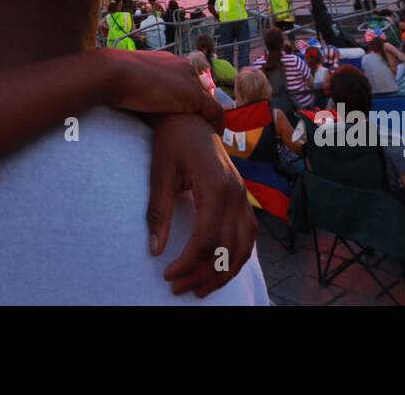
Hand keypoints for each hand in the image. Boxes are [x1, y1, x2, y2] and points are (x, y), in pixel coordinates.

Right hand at [100, 49, 223, 132]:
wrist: (114, 73)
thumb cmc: (112, 76)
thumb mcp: (127, 78)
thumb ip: (136, 84)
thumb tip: (127, 95)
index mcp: (168, 60)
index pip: (186, 78)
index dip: (187, 96)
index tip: (186, 112)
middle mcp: (183, 66)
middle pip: (201, 87)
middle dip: (202, 105)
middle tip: (202, 124)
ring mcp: (191, 80)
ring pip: (210, 100)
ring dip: (210, 116)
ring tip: (210, 131)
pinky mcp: (194, 95)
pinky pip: (215, 112)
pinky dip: (217, 124)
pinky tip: (215, 136)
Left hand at [147, 114, 256, 296]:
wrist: (190, 116)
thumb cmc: (172, 140)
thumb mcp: (160, 173)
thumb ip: (158, 212)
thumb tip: (155, 250)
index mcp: (216, 186)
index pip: (206, 239)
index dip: (188, 263)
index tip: (168, 275)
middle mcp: (236, 193)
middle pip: (228, 248)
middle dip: (204, 274)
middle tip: (180, 288)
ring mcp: (243, 195)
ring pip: (244, 246)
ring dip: (225, 271)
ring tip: (201, 287)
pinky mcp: (243, 196)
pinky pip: (248, 234)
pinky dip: (237, 256)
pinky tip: (221, 267)